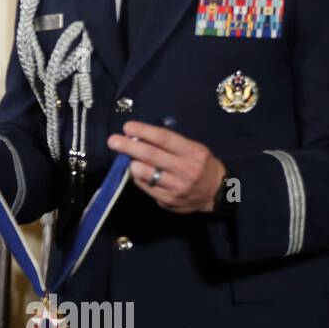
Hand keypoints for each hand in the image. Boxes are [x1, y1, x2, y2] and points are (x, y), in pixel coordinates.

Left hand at [107, 121, 224, 213]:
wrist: (216, 193)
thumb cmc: (200, 164)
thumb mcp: (193, 148)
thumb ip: (169, 144)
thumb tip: (139, 136)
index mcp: (192, 152)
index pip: (164, 139)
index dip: (143, 131)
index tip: (127, 127)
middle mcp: (185, 170)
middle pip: (151, 155)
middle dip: (128, 146)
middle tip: (112, 140)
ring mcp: (176, 187)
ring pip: (145, 173)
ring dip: (133, 163)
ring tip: (130, 159)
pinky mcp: (168, 200)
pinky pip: (145, 186)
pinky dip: (138, 177)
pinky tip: (139, 172)